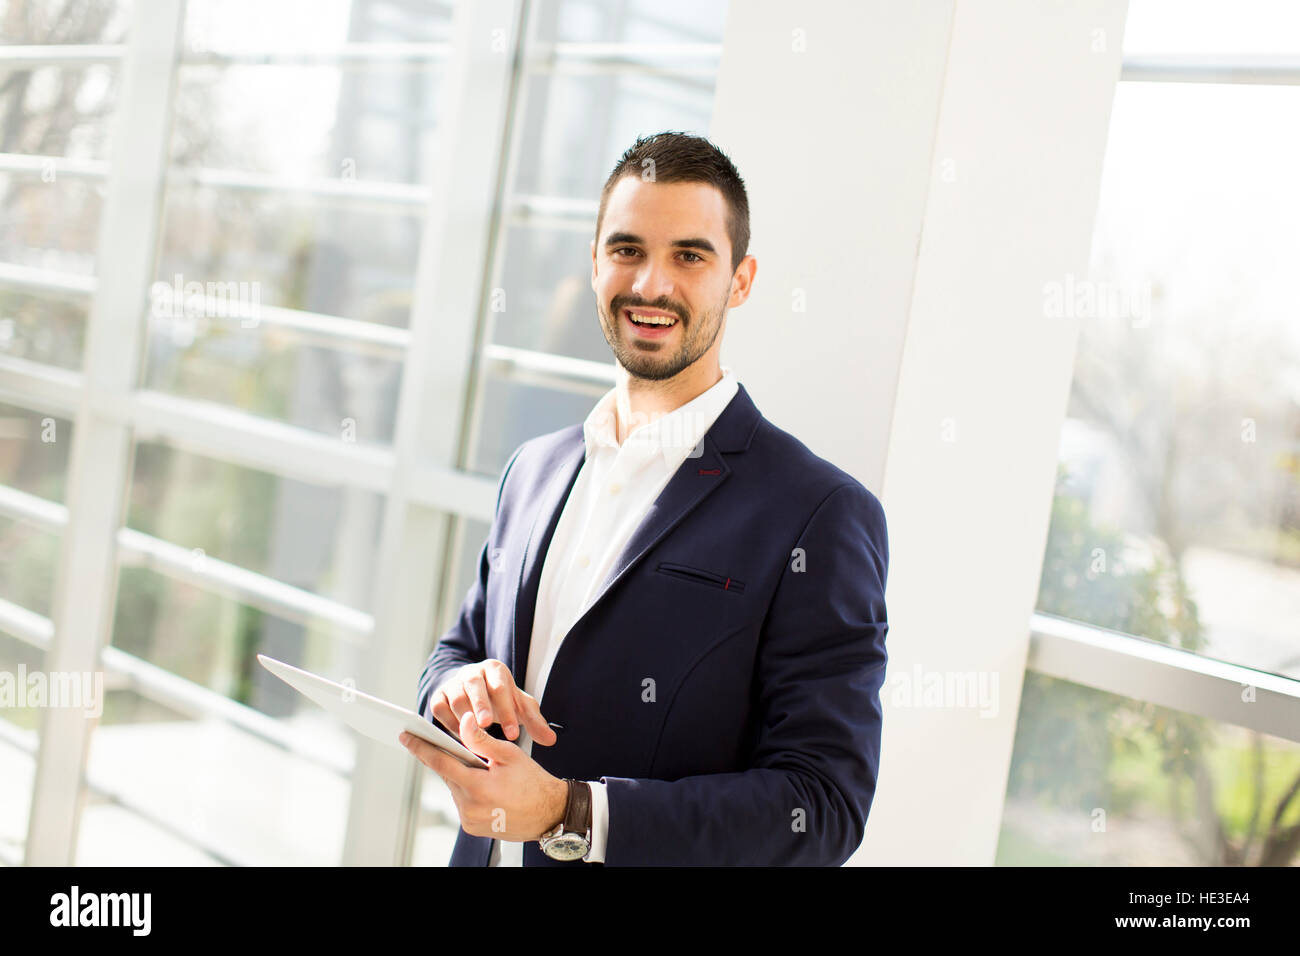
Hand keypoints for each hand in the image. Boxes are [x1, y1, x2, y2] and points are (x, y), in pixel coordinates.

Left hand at [400, 711, 568, 840]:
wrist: (549, 813)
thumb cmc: (533, 782)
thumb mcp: (509, 755)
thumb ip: (482, 740)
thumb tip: (464, 722)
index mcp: (477, 787)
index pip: (440, 763)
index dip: (421, 748)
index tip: (405, 736)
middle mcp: (469, 807)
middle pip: (448, 776)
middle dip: (450, 760)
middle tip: (459, 749)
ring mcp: (470, 820)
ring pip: (455, 789)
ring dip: (462, 777)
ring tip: (483, 771)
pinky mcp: (473, 828)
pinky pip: (463, 803)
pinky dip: (468, 791)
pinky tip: (486, 787)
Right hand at [430, 659, 556, 744]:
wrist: (474, 693)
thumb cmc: (500, 701)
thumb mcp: (520, 708)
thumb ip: (534, 722)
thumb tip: (551, 740)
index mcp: (495, 670)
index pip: (501, 688)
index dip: (507, 711)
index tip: (513, 735)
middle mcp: (473, 672)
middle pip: (475, 685)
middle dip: (481, 705)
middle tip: (487, 726)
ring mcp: (454, 682)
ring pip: (455, 696)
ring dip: (464, 717)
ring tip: (474, 737)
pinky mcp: (439, 695)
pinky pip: (439, 707)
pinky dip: (448, 722)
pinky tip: (460, 736)